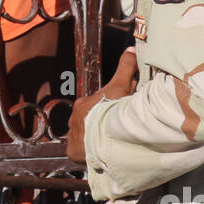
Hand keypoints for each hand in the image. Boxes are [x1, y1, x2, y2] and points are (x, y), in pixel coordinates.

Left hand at [65, 47, 138, 163]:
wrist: (103, 137)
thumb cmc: (111, 110)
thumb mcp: (120, 85)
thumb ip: (125, 67)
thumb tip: (131, 48)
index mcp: (83, 104)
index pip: (97, 106)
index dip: (109, 110)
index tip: (118, 115)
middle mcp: (74, 120)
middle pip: (90, 122)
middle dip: (101, 126)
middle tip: (116, 132)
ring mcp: (72, 136)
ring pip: (86, 137)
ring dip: (96, 141)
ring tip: (110, 145)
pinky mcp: (73, 151)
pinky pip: (81, 152)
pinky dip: (90, 153)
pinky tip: (101, 154)